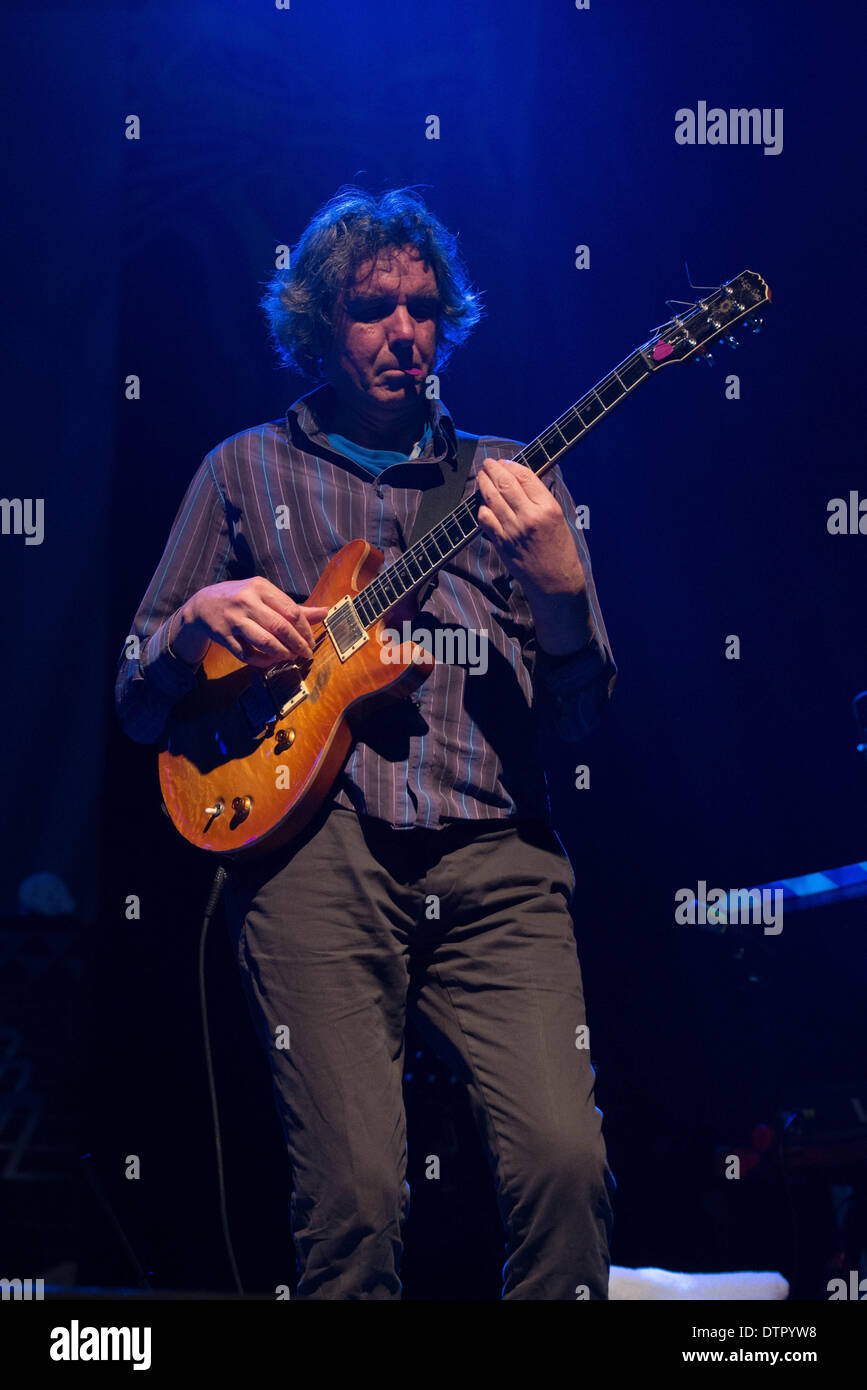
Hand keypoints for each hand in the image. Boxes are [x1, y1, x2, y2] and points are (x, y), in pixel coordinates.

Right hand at [170, 576, 328, 667]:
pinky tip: (271, 661)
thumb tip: (325, 612)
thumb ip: (294, 607)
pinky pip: (248, 654)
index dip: (306, 630)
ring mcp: (233, 619)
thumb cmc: (241, 599)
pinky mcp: (223, 636)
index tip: (312, 641)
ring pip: (265, 642)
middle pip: (281, 627)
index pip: (292, 611)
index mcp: (260, 587)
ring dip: (282, 653)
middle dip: (298, 644)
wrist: (203, 605)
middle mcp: (246, 601)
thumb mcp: (265, 596)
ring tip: (290, 657)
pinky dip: (262, 661)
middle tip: (306, 654)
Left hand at [476, 457, 584, 599]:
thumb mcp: (559, 518)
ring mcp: (514, 530)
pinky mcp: (502, 543)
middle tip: (487, 464)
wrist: (556, 582)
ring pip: (492, 498)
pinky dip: (482, 508)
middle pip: (505, 483)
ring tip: (481, 476)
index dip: (512, 466)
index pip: (525, 477)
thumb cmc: (560, 551)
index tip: (505, 462)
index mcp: (548, 507)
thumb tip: (522, 481)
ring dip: (483, 484)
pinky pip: (485, 519)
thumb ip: (541, 499)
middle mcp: (530, 516)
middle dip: (493, 469)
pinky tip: (483, 503)